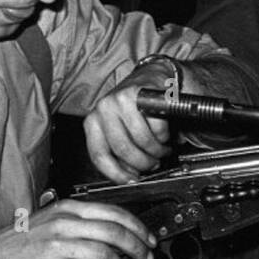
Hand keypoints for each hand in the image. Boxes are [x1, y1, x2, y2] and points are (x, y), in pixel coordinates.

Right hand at [0, 199, 154, 258]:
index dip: (137, 227)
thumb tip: (113, 230)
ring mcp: (56, 247)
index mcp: (66, 209)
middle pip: (115, 233)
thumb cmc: (18, 243)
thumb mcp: (49, 219)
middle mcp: (63, 224)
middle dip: (138, 248)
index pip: (114, 212)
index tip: (148, 238)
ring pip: (105, 255)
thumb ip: (78, 220)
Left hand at [84, 62, 175, 181]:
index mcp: (93, 122)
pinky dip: (164, 135)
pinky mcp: (140, 93)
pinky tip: (165, 134)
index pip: (99, 154)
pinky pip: (156, 126)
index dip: (116, 173)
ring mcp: (120, 99)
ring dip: (157, 150)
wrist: (150, 78)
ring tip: (161, 149)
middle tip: (153, 163)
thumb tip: (131, 175)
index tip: (131, 181)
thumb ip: (119, 152)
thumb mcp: (120, 130)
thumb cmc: (134, 108)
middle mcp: (103, 109)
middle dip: (143, 162)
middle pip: (122, 148)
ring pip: (141, 139)